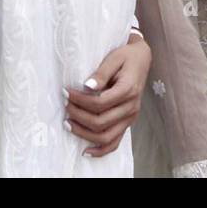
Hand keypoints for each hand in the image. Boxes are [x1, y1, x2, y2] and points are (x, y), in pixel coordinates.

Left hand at [65, 34, 150, 156]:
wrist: (141, 60)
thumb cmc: (126, 56)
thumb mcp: (114, 57)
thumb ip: (101, 73)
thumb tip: (86, 86)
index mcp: (128, 90)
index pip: (100, 103)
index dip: (80, 100)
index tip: (66, 92)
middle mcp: (131, 107)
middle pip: (100, 122)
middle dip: (78, 115)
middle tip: (65, 105)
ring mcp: (130, 117)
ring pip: (106, 136)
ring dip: (84, 133)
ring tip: (68, 123)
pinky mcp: (127, 122)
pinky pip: (115, 142)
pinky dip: (101, 150)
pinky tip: (86, 151)